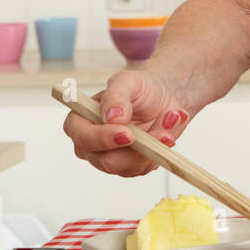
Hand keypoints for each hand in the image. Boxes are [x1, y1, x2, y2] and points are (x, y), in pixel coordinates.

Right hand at [63, 68, 192, 176]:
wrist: (163, 97)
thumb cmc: (140, 88)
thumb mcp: (128, 81)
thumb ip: (116, 96)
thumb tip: (111, 117)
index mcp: (80, 121)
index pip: (82, 137)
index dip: (102, 138)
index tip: (128, 134)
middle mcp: (91, 144)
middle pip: (105, 161)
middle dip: (136, 150)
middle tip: (163, 134)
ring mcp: (110, 158)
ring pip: (128, 168)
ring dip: (153, 149)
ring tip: (168, 125)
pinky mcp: (130, 166)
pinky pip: (143, 168)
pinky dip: (160, 152)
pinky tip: (167, 134)